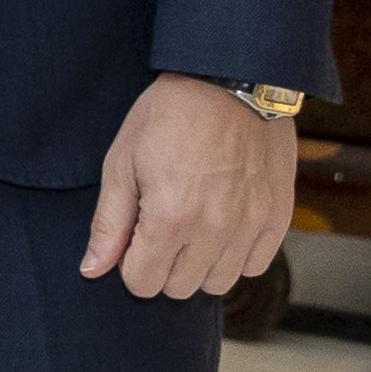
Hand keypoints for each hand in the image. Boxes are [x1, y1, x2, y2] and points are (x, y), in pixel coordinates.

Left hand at [82, 74, 294, 298]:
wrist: (230, 83)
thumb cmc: (168, 117)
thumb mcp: (122, 163)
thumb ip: (109, 223)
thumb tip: (93, 269)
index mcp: (170, 218)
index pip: (144, 283)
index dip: (130, 264)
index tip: (132, 238)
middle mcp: (215, 231)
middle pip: (180, 288)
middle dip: (161, 266)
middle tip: (159, 228)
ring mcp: (251, 226)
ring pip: (219, 283)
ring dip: (199, 265)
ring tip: (191, 228)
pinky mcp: (277, 218)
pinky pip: (255, 265)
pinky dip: (236, 255)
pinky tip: (221, 226)